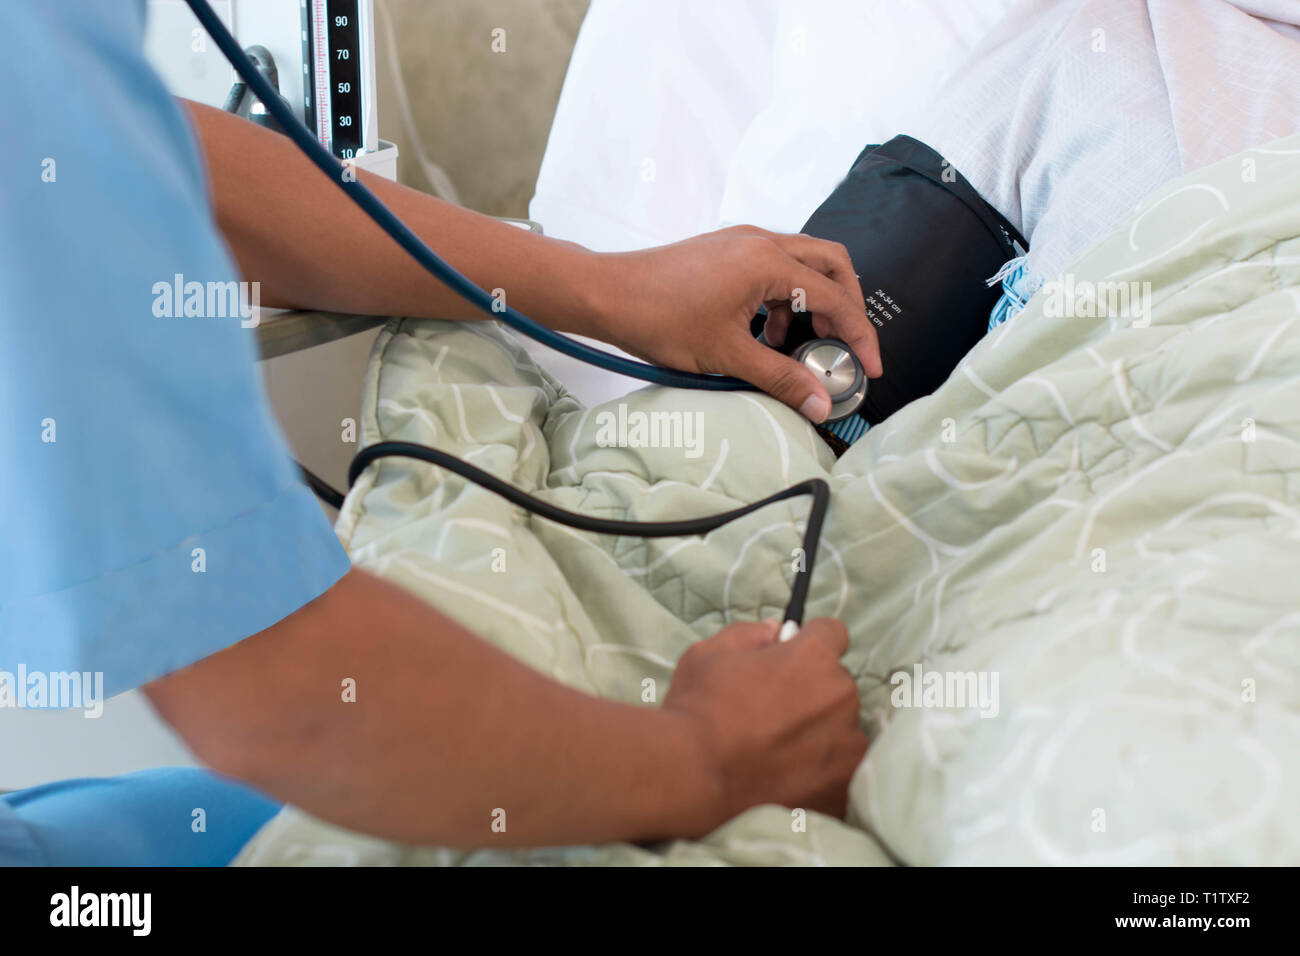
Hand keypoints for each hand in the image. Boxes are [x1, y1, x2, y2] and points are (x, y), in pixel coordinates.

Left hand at [576, 226, 882, 422]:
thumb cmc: (658, 317)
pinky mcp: (726, 250)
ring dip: (811, 303)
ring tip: (794, 347)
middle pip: (832, 263)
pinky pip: (773, 268)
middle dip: (846, 305)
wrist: (607, 294)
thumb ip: (779, 379)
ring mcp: (743, 242)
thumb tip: (819, 403)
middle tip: (844, 345)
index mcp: (768, 262)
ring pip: (803, 263)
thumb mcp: (726, 356)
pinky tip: (763, 335)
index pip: (836, 296)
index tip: (868, 365)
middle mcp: (761, 241)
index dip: (858, 334)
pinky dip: (782, 299)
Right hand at [663, 618, 867, 829]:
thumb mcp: (709, 653)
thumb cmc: (698, 708)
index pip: (832, 633)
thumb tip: (776, 631)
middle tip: (774, 711)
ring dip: (819, 732)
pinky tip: (786, 776)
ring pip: (842, 728)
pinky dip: (819, 771)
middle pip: (837, 683)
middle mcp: (840, 694)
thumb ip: (750, 634)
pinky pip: (840, 769)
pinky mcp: (843, 785)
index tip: (794, 657)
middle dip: (813, 690)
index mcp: (814, 656)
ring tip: (777, 749)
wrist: (693, 776)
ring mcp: (846, 743)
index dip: (810, 643)